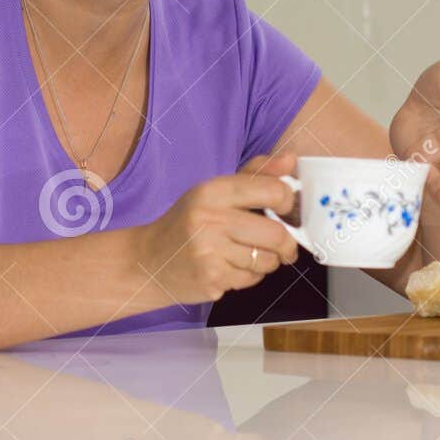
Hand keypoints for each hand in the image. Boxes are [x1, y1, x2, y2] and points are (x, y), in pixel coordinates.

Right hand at [131, 152, 299, 303]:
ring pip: (267, 260)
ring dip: (268, 261)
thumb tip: (290, 160)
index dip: (289, 202)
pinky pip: (252, 279)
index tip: (287, 210)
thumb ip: (255, 174)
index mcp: (212, 191)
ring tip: (249, 255)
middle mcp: (209, 219)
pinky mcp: (211, 279)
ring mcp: (209, 252)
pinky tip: (233, 268)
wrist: (148, 260)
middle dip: (287, 244)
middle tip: (284, 246)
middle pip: (276, 234)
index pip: (272, 191)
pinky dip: (251, 276)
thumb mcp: (214, 191)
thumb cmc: (188, 223)